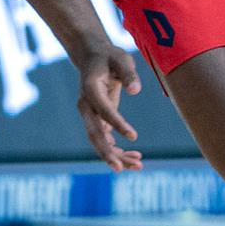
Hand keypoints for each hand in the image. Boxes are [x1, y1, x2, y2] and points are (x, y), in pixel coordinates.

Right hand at [74, 45, 142, 170]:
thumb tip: (136, 90)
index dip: (117, 124)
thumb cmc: (110, 57)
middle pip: (94, 133)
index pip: (103, 111)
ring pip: (99, 141)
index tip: (134, 136)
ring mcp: (90, 115)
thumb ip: (128, 73)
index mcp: (90, 89)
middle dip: (107, 152)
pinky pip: (105, 140)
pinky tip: (136, 157)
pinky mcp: (97, 120)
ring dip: (116, 156)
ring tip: (138, 165)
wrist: (93, 58)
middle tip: (120, 169)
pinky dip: (118, 150)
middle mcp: (86, 105)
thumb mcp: (121, 58)